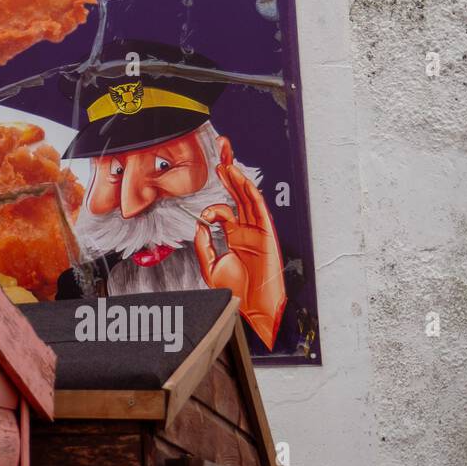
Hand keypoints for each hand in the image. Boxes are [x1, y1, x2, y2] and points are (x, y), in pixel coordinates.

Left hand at [192, 136, 286, 349]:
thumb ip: (204, 244)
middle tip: (219, 154)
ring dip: (238, 178)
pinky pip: (259, 208)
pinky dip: (249, 192)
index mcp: (233, 237)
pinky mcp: (267, 234)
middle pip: (237, 197)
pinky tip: (239, 178)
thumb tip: (199, 223)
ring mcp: (257, 231)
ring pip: (247, 198)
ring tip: (226, 161)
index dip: (212, 206)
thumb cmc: (235, 293)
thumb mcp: (211, 266)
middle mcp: (246, 230)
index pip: (222, 212)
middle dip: (229, 175)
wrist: (251, 310)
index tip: (202, 213)